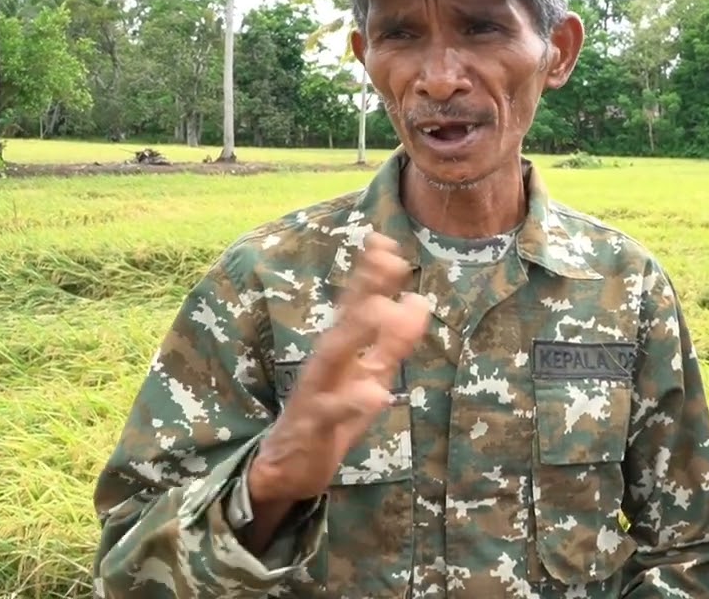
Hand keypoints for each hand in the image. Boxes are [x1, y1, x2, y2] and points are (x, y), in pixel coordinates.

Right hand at [248, 231, 429, 503]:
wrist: (289, 466)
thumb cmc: (333, 411)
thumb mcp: (370, 375)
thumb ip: (394, 341)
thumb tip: (419, 299)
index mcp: (340, 348)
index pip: (356, 304)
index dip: (371, 274)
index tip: (386, 241)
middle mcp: (325, 362)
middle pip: (346, 320)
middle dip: (366, 289)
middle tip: (389, 260)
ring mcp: (315, 392)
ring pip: (334, 359)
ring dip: (357, 333)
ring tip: (381, 309)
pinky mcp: (312, 426)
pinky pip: (331, 413)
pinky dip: (351, 402)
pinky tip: (376, 394)